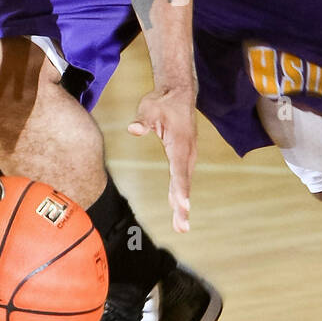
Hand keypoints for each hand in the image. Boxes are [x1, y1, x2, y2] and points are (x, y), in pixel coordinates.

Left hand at [128, 83, 196, 232]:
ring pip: (185, 183)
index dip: (180, 189)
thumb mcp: (150, 108)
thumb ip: (143, 120)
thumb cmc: (163, 101)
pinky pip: (182, 178)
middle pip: (184, 183)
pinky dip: (180, 194)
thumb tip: (134, 128)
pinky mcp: (184, 156)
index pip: (179, 171)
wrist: (178, 93)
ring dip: (184, 205)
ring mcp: (188, 155)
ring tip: (181, 226)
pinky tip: (177, 207)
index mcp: (180, 144)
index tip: (182, 206)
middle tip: (182, 227)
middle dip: (183, 206)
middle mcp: (187, 153)